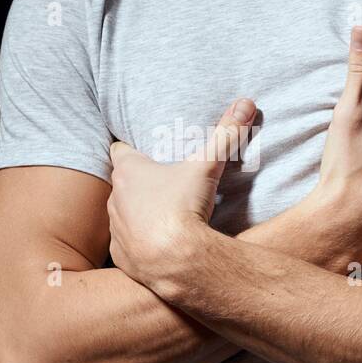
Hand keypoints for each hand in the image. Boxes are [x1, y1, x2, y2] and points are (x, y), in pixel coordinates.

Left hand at [107, 96, 256, 287]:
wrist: (176, 260)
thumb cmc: (184, 207)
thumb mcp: (206, 166)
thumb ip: (225, 134)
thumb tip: (246, 103)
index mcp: (129, 171)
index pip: (119, 149)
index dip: (130, 149)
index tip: (144, 151)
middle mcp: (115, 197)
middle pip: (122, 183)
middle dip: (139, 183)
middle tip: (163, 183)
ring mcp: (115, 228)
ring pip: (122, 213)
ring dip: (137, 213)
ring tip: (163, 215)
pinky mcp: (120, 255)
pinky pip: (126, 244)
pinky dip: (139, 242)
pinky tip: (158, 243)